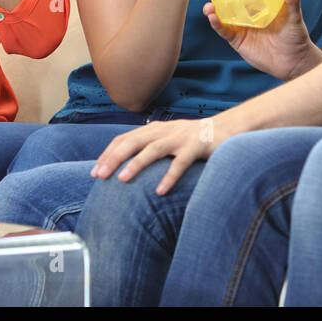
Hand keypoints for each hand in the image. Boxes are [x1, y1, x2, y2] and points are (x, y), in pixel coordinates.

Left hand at [91, 117, 228, 195]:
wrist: (227, 129)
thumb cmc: (193, 140)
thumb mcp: (168, 140)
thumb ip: (149, 147)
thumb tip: (125, 167)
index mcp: (154, 129)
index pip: (124, 139)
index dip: (108, 154)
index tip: (94, 172)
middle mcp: (164, 131)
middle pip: (133, 142)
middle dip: (114, 158)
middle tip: (99, 176)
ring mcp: (181, 137)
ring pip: (154, 149)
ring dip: (136, 164)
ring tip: (122, 180)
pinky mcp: (197, 146)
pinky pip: (181, 162)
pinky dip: (170, 176)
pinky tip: (160, 191)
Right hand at [200, 0, 320, 80]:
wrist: (294, 62)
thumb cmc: (295, 35)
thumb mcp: (294, 15)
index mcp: (258, 1)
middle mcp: (246, 11)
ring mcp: (240, 25)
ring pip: (220, 13)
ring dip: (210, 7)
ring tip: (209, 5)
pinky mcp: (237, 40)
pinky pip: (223, 30)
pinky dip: (216, 23)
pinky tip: (212, 17)